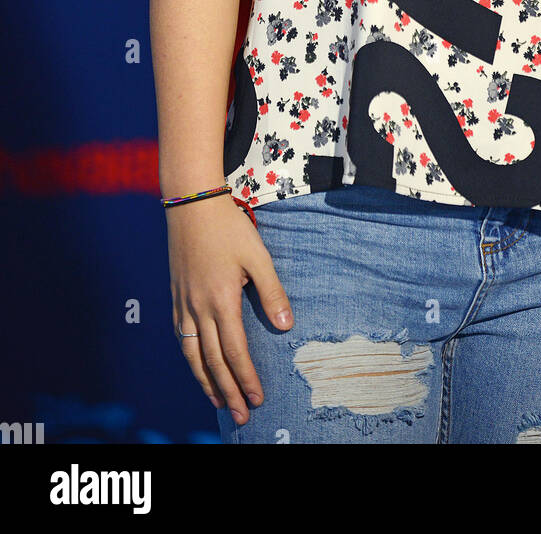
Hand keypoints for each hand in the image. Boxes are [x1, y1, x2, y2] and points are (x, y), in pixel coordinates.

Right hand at [167, 194, 293, 424]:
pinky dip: (190, 359)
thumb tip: (286, 326)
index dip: (246, 378)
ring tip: (219, 402)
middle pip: (211, 361)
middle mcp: (198, 308)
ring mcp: (182, 304)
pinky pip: (180, 338)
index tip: (257, 398)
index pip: (235, 351)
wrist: (190, 204)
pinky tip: (197, 365)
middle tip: (241, 416)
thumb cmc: (228, 227)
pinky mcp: (175, 296)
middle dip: (228, 391)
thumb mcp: (257, 256)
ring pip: (191, 354)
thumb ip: (271, 292)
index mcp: (221, 300)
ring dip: (206, 381)